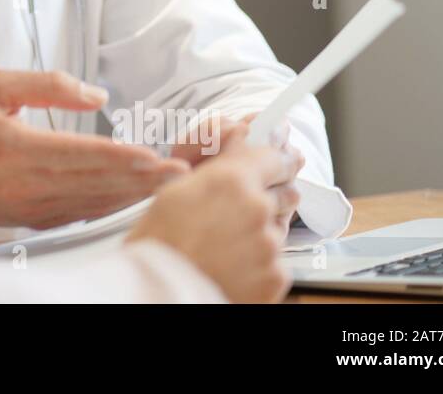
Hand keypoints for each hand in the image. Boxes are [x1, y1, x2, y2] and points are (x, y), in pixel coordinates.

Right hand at [0, 70, 190, 231]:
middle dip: (145, 178)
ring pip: (97, 202)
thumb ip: (46, 85)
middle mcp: (32, 185)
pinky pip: (83, 212)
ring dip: (135, 194)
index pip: (85, 154)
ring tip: (169, 185)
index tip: (157, 155)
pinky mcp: (37, 220)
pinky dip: (112, 205)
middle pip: (100, 182)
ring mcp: (36, 208)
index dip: (125, 156)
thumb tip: (93, 95)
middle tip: (182, 173)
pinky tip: (133, 198)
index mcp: (22, 150)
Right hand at [127, 143, 303, 302]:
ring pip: (275, 231)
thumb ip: (215, 171)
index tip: (278, 164)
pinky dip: (259, 266)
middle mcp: (257, 208)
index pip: (274, 157)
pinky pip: (275, 264)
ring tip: (226, 248)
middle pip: (284, 194)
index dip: (274, 162)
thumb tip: (234, 151)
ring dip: (259, 236)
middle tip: (239, 215)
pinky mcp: (276, 277)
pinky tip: (232, 268)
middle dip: (268, 200)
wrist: (160, 291)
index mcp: (231, 180)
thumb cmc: (158, 245)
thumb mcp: (175, 192)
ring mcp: (270, 244)